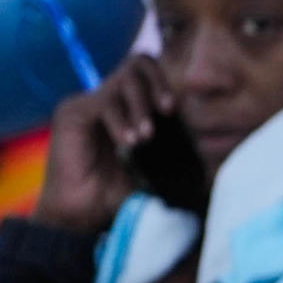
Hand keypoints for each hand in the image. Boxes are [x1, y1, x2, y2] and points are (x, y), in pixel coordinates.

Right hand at [32, 52, 174, 232]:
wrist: (78, 218)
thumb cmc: (114, 196)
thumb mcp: (152, 171)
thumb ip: (172, 154)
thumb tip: (210, 157)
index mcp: (124, 109)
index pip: (146, 72)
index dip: (162, 82)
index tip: (173, 109)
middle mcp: (104, 100)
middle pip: (137, 64)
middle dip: (157, 85)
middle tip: (167, 111)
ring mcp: (86, 103)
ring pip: (123, 80)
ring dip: (140, 107)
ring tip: (145, 137)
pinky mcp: (72, 112)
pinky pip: (105, 103)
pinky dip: (121, 121)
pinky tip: (128, 142)